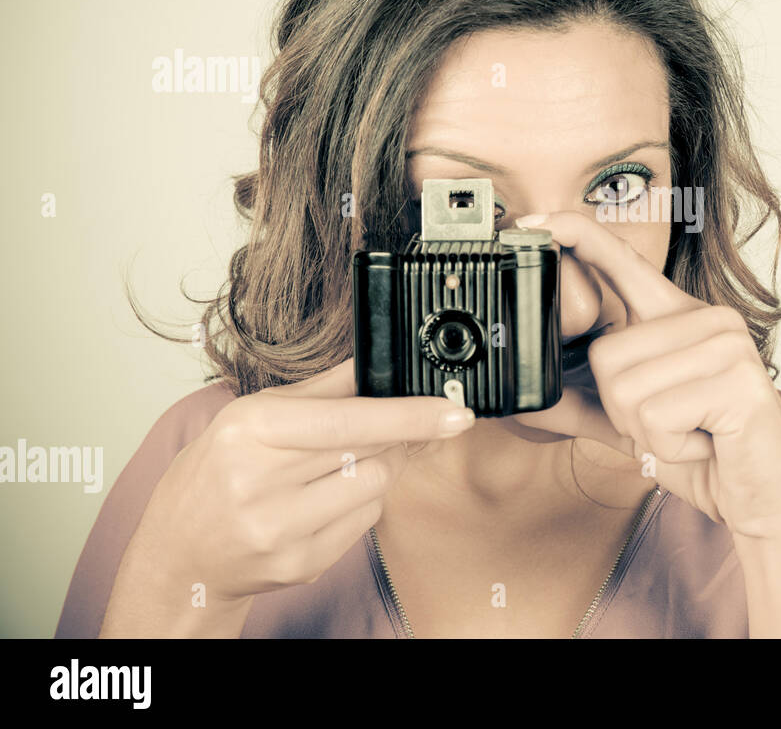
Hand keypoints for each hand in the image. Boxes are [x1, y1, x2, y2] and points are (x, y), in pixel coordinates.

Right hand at [125, 359, 475, 605]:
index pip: (350, 421)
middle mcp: (262, 483)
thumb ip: (324, 388)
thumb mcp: (255, 414)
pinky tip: (329, 497)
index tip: (457, 413)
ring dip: (381, 468)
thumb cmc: (217, 472)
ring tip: (347, 462)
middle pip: (372, 451)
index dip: (411, 415)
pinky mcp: (301, 564)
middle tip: (416, 424)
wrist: (180, 553)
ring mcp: (282, 531)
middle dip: (403, 435)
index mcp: (252, 431)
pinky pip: (365, 523)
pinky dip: (362, 503)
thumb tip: (380, 359)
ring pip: (376, 487)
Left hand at [511, 211, 780, 540]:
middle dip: (622, 411)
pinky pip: (656, 418)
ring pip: (625, 389)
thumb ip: (582, 404)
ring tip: (690, 432)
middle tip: (670, 424)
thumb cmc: (706, 452)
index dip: (574, 235)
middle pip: (604, 354)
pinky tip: (705, 443)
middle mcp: (706, 317)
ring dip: (647, 433)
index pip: (620, 260)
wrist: (769, 498)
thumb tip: (521, 400)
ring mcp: (726, 344)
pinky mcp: (739, 381)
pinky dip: (670, 447)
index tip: (533, 223)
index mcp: (678, 316)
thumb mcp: (631, 424)